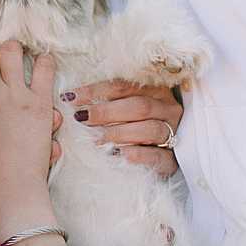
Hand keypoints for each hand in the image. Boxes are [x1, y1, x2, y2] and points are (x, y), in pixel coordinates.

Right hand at [0, 42, 59, 242]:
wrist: (9, 191)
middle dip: (0, 49)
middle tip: (6, 53)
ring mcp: (18, 96)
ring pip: (16, 52)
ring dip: (22, 52)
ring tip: (26, 55)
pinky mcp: (40, 104)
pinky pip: (46, 70)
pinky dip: (46, 64)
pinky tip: (46, 62)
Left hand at [65, 79, 183, 177]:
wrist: (158, 157)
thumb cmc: (135, 127)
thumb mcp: (124, 108)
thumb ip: (107, 101)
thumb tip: (71, 99)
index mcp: (154, 91)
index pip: (125, 86)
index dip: (97, 91)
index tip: (72, 98)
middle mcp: (167, 109)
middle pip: (139, 106)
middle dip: (107, 112)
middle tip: (82, 118)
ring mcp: (173, 134)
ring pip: (150, 129)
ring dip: (121, 133)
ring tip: (97, 141)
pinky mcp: (172, 160)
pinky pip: (159, 156)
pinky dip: (140, 155)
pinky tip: (122, 155)